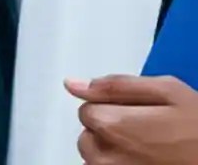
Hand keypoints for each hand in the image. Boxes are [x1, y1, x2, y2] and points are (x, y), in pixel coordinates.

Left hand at [68, 75, 197, 162]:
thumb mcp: (167, 91)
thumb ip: (115, 85)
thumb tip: (74, 84)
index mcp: (112, 125)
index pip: (86, 107)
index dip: (112, 105)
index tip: (138, 110)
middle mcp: (106, 156)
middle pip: (89, 133)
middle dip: (111, 127)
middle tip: (149, 129)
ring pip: (96, 155)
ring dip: (114, 149)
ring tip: (151, 148)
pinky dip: (122, 164)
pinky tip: (148, 160)